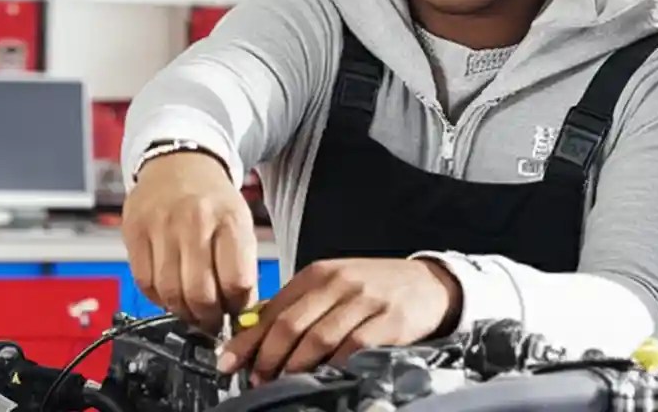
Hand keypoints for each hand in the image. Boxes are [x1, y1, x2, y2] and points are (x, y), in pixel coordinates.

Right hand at [121, 151, 256, 332]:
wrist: (180, 163)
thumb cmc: (214, 199)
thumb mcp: (240, 223)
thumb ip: (242, 266)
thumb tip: (240, 312)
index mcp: (229, 219)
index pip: (236, 281)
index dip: (238, 307)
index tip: (237, 313)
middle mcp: (194, 222)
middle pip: (201, 294)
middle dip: (210, 318)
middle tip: (213, 321)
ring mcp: (161, 226)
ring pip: (170, 293)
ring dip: (184, 312)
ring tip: (193, 311)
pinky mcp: (134, 232)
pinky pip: (145, 284)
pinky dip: (159, 299)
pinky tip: (171, 294)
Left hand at [219, 258, 461, 383]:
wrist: (428, 284)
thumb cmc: (374, 288)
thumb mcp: (332, 287)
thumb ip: (296, 306)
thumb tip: (252, 333)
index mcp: (318, 274)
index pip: (273, 308)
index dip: (248, 340)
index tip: (230, 362)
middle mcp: (339, 283)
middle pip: (290, 324)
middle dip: (267, 357)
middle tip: (256, 379)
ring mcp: (364, 300)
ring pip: (318, 338)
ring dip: (294, 367)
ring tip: (283, 382)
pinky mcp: (388, 320)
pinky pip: (354, 347)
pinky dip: (334, 365)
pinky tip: (324, 377)